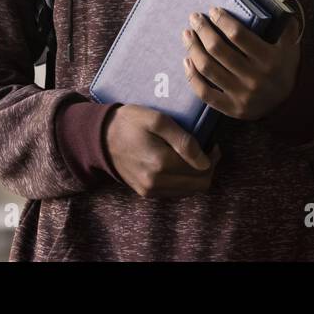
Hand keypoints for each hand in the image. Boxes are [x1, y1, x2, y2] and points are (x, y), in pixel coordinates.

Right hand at [103, 104, 220, 197]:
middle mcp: (156, 182)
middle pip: (200, 185)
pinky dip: (184, 180)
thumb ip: (183, 140)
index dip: (213, 157)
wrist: (100, 138)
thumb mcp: (157, 120)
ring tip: (193, 156)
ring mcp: (151, 190)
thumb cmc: (129, 123)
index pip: (203, 170)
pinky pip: (176, 192)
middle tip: (207, 149)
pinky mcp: (146, 193)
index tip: (212, 143)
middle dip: (208, 168)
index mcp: (161, 163)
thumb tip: (205, 160)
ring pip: (189, 191)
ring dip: (197, 175)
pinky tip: (179, 164)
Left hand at [181, 0, 301, 120]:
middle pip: (219, 50)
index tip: (212, 10)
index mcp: (271, 58)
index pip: (239, 35)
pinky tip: (187, 60)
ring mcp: (243, 96)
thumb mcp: (286, 32)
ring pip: (208, 69)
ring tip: (186, 34)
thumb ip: (273, 3)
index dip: (222, 20)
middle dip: (202, 31)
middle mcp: (256, 78)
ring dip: (193, 49)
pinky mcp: (232, 109)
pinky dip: (192, 76)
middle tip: (194, 18)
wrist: (289, 101)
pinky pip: (205, 93)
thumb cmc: (284, 60)